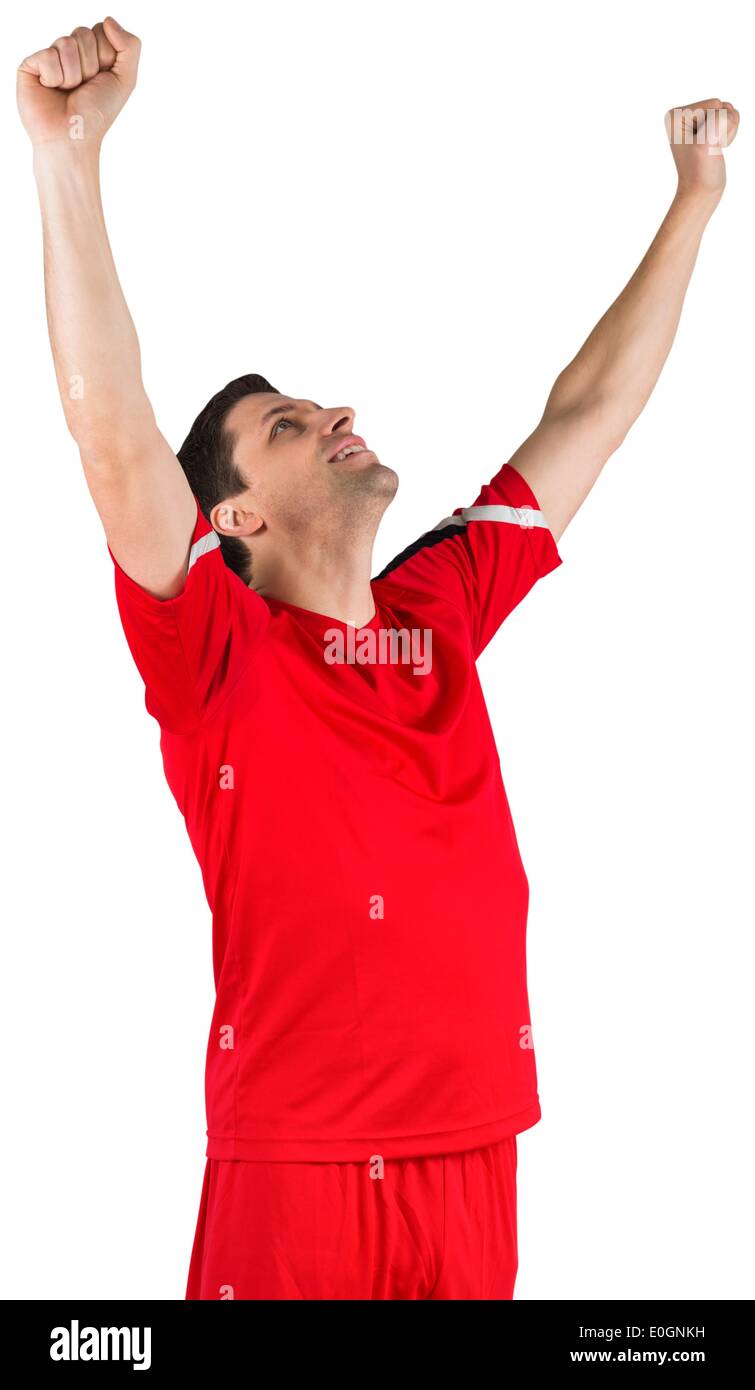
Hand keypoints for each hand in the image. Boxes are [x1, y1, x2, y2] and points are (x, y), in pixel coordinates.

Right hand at [17, 16, 140, 148]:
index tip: (101, 79)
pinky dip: (55, 78)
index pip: (101, 30)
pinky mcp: (30, 65)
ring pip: (66, 43)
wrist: (73, 139)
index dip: (106, 56)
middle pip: (83, 33)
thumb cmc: (96, 114)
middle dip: (89, 65)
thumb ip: (130, 47)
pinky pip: (48, 55)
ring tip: (67, 91)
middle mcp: (70, 53)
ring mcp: (49, 57)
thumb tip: (109, 19)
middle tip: (83, 88)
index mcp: (92, 54)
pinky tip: (51, 90)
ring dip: (73, 74)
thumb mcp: (125, 80)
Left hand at [665, 98, 739, 199]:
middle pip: (721, 106)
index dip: (714, 127)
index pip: (714, 104)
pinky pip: (731, 118)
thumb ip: (719, 119)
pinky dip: (730, 133)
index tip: (701, 146)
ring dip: (727, 131)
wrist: (701, 192)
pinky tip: (718, 146)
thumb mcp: (706, 142)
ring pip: (729, 111)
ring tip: (713, 148)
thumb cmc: (699, 170)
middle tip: (709, 149)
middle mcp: (684, 114)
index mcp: (676, 114)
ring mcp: (696, 120)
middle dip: (721, 128)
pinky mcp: (708, 126)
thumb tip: (731, 111)